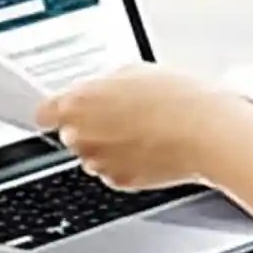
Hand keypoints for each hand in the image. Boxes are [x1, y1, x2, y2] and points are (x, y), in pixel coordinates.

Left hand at [35, 63, 241, 190]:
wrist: (207, 132)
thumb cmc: (178, 99)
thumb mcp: (136, 70)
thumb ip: (107, 83)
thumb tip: (104, 90)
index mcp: (78, 103)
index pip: (44, 111)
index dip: (60, 108)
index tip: (71, 106)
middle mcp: (81, 136)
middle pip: (72, 131)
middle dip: (93, 123)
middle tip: (125, 111)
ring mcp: (99, 162)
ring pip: (95, 152)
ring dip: (112, 142)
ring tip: (146, 127)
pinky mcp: (120, 181)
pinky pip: (116, 169)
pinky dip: (130, 160)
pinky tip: (153, 144)